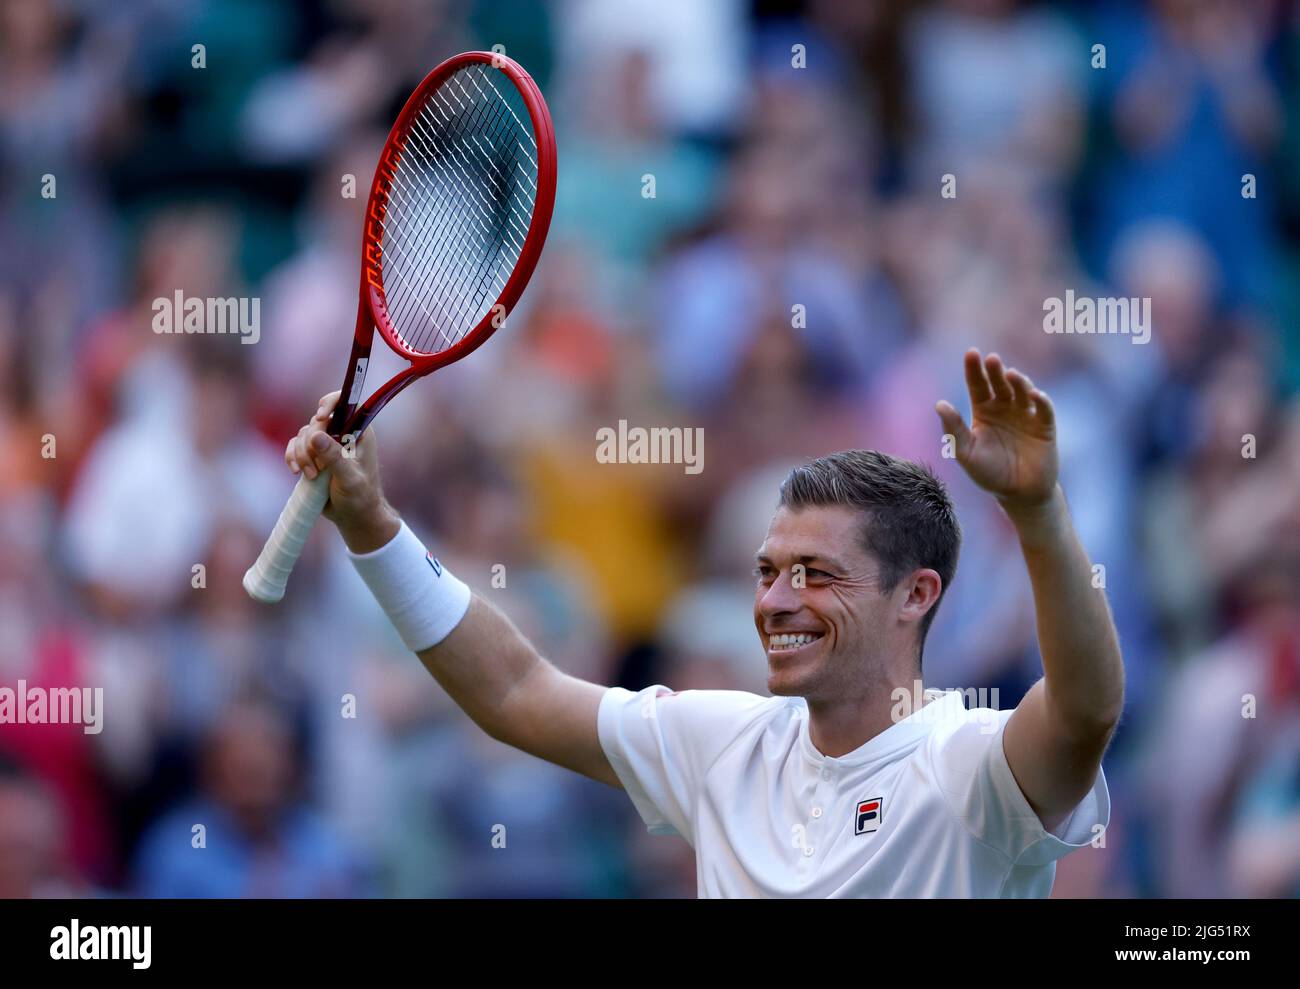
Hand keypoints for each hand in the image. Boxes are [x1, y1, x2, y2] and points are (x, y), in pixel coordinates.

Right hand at [285, 391, 398, 551]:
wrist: (353, 515)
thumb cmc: (360, 497)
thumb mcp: (349, 479)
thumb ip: (334, 458)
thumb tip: (315, 436)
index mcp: (359, 432)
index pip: (345, 403)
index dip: (330, 403)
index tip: (321, 417)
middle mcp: (342, 433)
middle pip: (316, 423)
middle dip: (310, 446)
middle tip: (316, 470)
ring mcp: (326, 443)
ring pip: (303, 434)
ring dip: (301, 455)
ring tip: (312, 477)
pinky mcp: (313, 454)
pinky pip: (294, 445)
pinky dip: (292, 457)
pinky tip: (295, 472)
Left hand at [935, 349, 1059, 514]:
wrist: (1019, 495)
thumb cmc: (989, 473)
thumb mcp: (967, 453)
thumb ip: (953, 430)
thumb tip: (939, 404)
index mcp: (983, 411)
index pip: (977, 384)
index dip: (974, 369)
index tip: (971, 353)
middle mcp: (1005, 408)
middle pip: (999, 383)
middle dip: (996, 371)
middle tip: (991, 359)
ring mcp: (1026, 415)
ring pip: (1022, 392)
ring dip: (1018, 382)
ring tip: (1011, 374)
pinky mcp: (1045, 426)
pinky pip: (1043, 410)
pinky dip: (1041, 401)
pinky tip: (1035, 395)